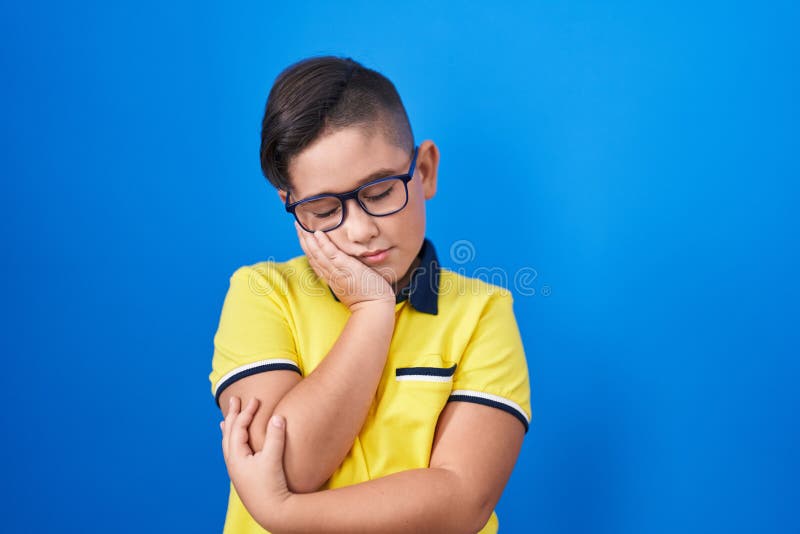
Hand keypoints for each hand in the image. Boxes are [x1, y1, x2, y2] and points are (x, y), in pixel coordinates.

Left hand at [221, 397, 292, 529]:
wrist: (272, 512)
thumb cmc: (271, 485)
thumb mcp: (274, 459)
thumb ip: (275, 437)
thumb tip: (278, 416)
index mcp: (236, 456)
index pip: (238, 428)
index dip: (247, 412)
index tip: (255, 400)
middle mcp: (233, 463)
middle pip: (228, 434)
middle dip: (233, 416)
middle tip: (234, 400)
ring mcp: (237, 470)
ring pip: (228, 444)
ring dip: (230, 429)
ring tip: (226, 420)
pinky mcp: (243, 476)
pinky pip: (233, 453)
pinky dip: (233, 442)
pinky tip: (236, 444)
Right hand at [295, 221, 394, 309]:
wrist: (374, 307)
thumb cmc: (368, 297)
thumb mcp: (352, 285)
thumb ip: (346, 275)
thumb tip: (347, 264)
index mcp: (331, 279)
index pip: (315, 262)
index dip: (307, 249)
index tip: (302, 237)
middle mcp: (330, 275)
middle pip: (312, 256)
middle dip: (303, 240)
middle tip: (297, 225)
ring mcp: (337, 271)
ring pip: (317, 254)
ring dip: (308, 239)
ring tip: (301, 225)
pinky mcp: (346, 268)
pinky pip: (331, 254)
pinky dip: (323, 244)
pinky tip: (317, 233)